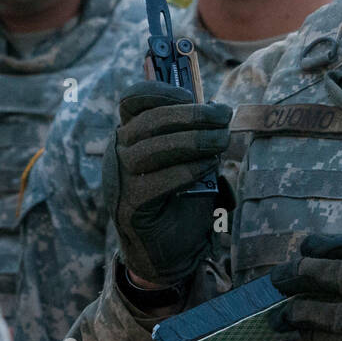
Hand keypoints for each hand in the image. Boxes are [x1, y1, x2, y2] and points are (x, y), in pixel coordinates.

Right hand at [102, 81, 230, 285]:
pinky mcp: (129, 206)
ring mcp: (119, 180)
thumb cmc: (182, 195)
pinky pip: (156, 182)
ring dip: (193, 141)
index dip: (163, 91)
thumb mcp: (189, 157)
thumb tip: (214, 106)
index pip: (133, 99)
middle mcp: (117, 152)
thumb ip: (192, 131)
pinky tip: (207, 167)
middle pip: (148, 121)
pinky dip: (186, 170)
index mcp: (130, 133)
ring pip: (151, 149)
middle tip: (224, 117)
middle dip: (191, 115)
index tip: (193, 95)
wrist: (171, 249)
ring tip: (221, 142)